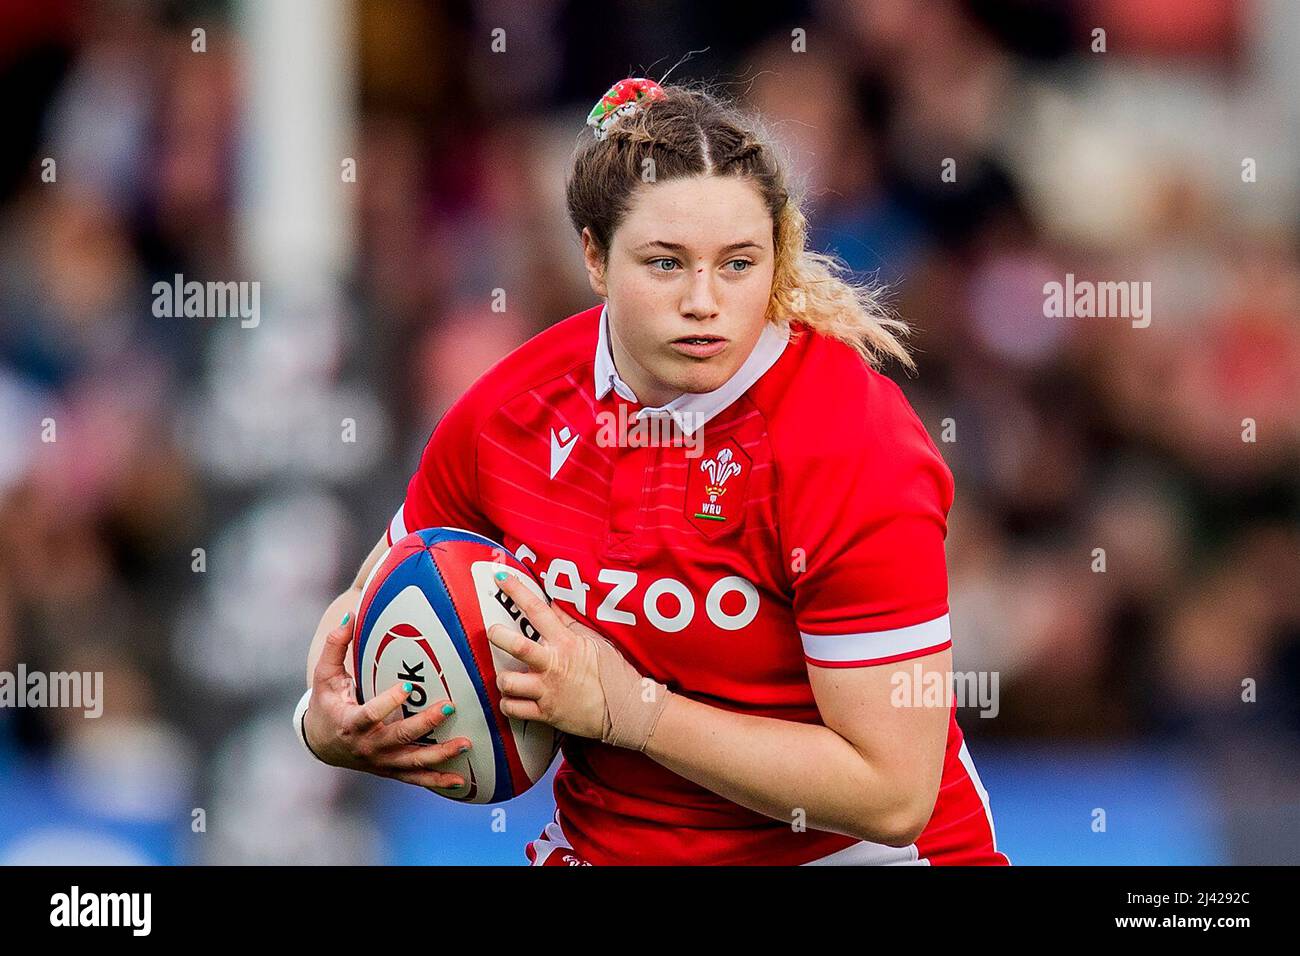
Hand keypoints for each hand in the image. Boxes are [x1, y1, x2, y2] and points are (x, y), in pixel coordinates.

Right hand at [304, 614, 472, 791]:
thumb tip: (349, 615)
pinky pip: (417, 779)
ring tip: (466, 743)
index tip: (407, 687)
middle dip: (424, 724)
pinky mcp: (392, 771)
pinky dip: (438, 781)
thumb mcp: (325, 675)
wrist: (323, 744)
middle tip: (449, 707)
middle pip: (399, 737)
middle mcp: (368, 746)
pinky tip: (462, 781)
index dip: (388, 703)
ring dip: (441, 754)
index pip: (370, 714)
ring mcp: (382, 761)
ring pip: (414, 761)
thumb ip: (336, 646)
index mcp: (351, 722)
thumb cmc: (327, 702)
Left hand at [486, 571, 671, 749]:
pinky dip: (508, 704)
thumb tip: (552, 603)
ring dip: (502, 678)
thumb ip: (568, 623)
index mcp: (566, 643)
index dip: (518, 591)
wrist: (626, 709)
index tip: (502, 577)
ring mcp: (548, 690)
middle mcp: (553, 665)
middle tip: (493, 632)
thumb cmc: (611, 673)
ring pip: (508, 682)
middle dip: (498, 635)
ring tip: (507, 676)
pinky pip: (513, 709)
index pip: (538, 610)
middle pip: (516, 646)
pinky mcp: (546, 713)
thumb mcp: (594, 641)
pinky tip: (512, 698)